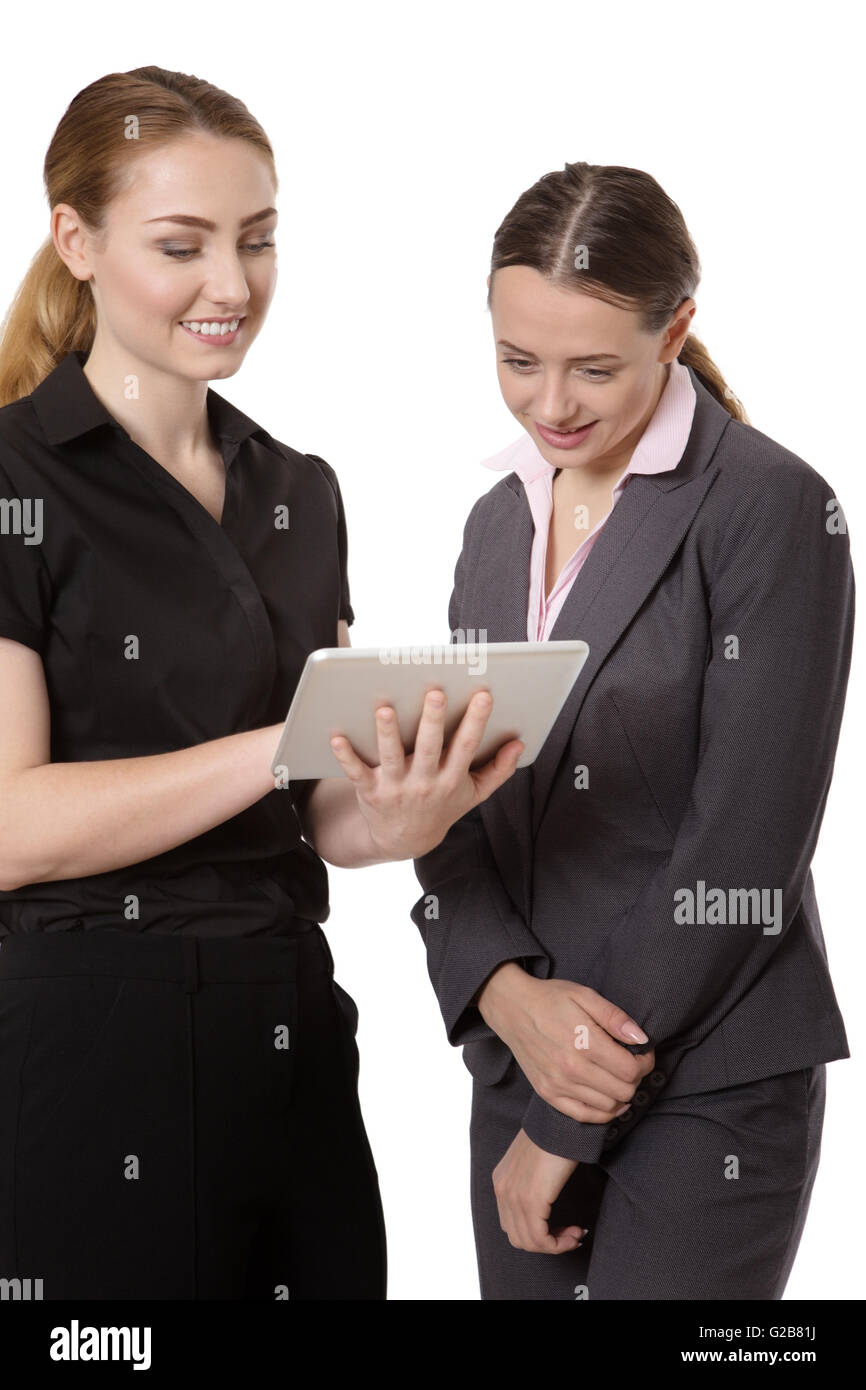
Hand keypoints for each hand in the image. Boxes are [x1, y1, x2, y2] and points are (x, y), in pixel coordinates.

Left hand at [327, 688, 523, 860]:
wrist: (405, 840)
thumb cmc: (442, 806)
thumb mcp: (474, 794)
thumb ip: (498, 770)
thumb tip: (519, 744)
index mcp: (452, 779)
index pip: (466, 746)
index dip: (476, 721)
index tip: (483, 695)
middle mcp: (425, 782)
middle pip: (430, 748)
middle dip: (433, 721)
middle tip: (435, 692)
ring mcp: (396, 787)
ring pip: (392, 756)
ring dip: (387, 733)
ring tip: (385, 709)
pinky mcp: (369, 790)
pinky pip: (356, 771)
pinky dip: (345, 756)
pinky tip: (336, 736)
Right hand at [479, 966, 655, 1121]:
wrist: (512, 1009)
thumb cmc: (551, 999)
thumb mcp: (585, 995)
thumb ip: (615, 1017)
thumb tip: (642, 1039)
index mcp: (584, 1042)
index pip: (631, 1069)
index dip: (645, 1062)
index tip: (643, 1054)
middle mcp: (571, 1069)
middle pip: (624, 1091)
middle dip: (635, 1078)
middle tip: (632, 1064)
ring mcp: (558, 1084)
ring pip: (608, 1106)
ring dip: (621, 1095)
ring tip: (619, 1078)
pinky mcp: (548, 1094)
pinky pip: (584, 1115)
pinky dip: (602, 1113)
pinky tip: (609, 1100)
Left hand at [492, 1129, 584, 1253]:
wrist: (562, 1120)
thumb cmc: (556, 1135)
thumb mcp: (535, 1160)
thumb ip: (531, 1180)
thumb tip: (546, 1201)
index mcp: (502, 1180)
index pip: (511, 1223)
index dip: (537, 1232)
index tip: (562, 1227)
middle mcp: (502, 1189)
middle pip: (518, 1236)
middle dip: (546, 1242)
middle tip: (571, 1233)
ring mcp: (513, 1196)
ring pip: (529, 1242)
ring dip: (556, 1244)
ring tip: (575, 1233)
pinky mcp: (530, 1200)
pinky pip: (541, 1239)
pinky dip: (559, 1244)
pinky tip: (576, 1233)